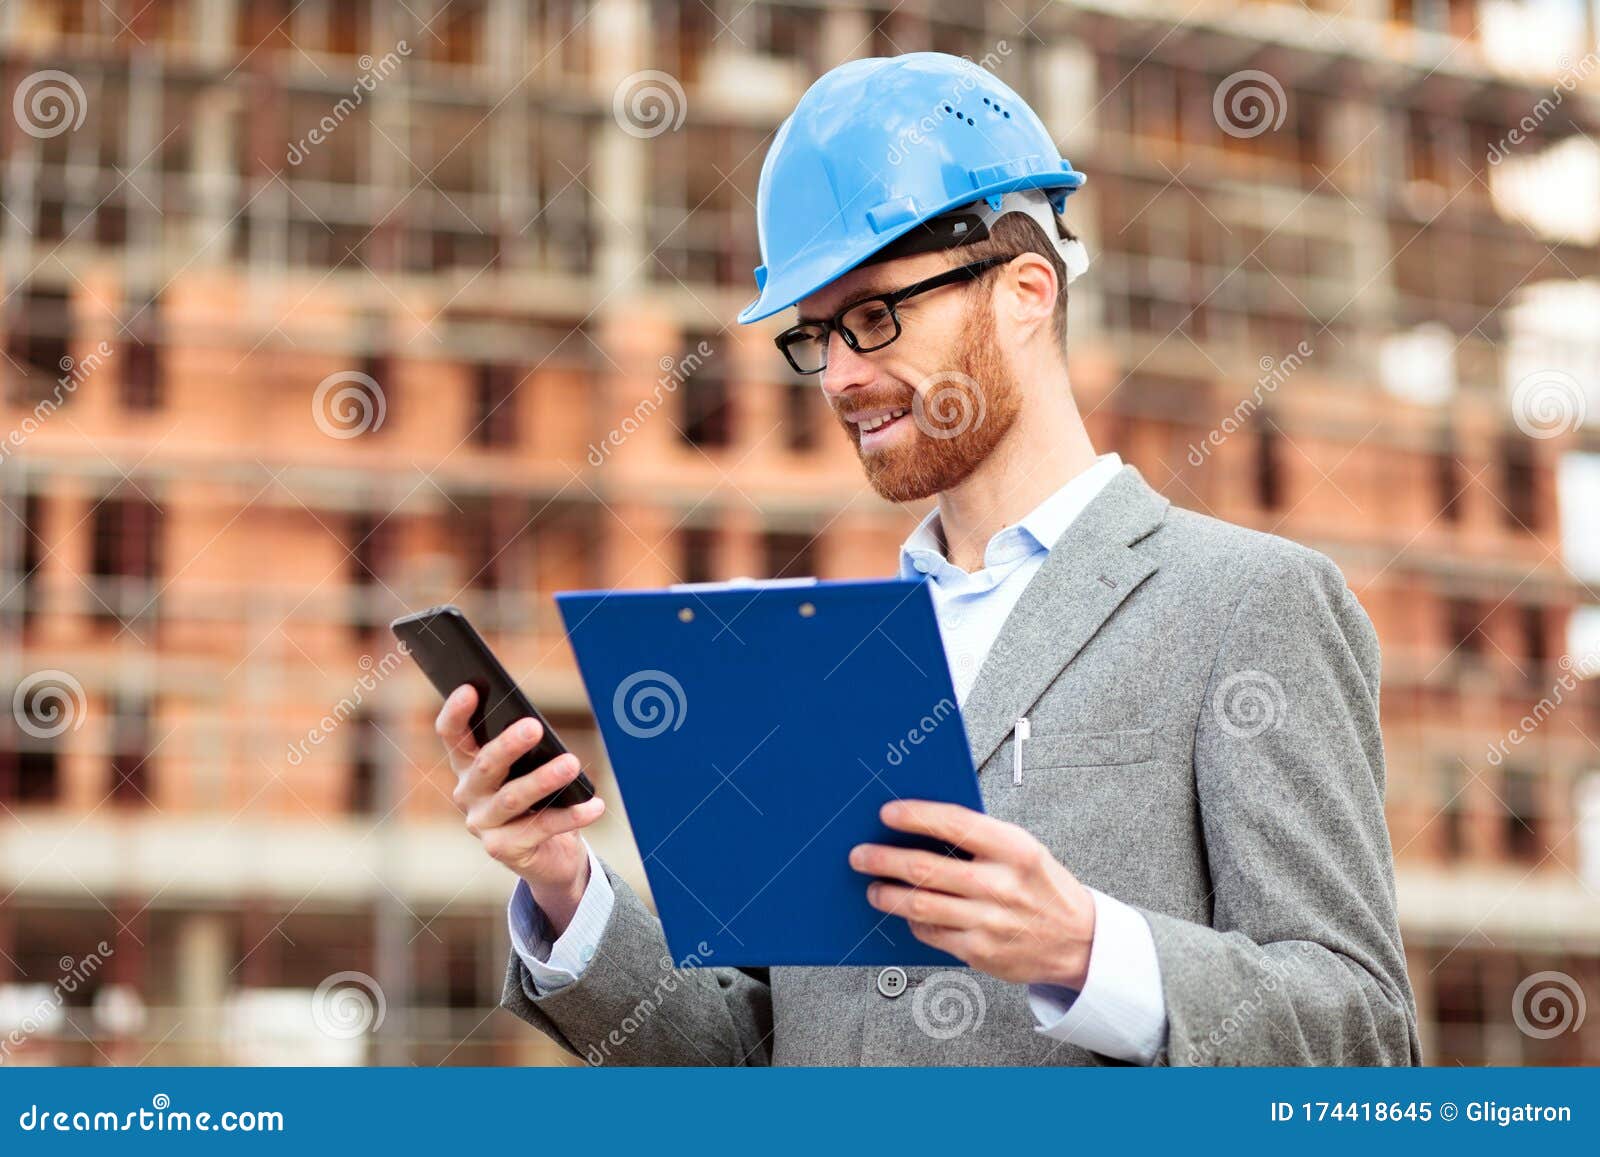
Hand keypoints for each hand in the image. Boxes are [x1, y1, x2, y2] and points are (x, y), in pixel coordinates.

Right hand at [436, 684, 604, 934]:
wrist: (547, 852)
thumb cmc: (537, 794)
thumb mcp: (527, 766)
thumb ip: (527, 747)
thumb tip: (540, 725)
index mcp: (468, 763)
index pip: (452, 734)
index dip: (457, 712)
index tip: (471, 688)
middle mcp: (468, 792)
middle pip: (486, 764)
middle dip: (509, 744)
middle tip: (534, 726)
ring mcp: (482, 823)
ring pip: (512, 797)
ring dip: (544, 780)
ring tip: (571, 764)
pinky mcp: (503, 849)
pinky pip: (541, 828)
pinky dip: (571, 815)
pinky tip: (594, 805)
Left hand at [850, 800, 1095, 988]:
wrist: (1079, 941)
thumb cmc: (1042, 887)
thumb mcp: (1022, 850)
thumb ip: (979, 839)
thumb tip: (921, 825)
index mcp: (1013, 849)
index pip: (954, 824)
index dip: (915, 816)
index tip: (887, 813)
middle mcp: (1000, 885)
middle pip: (925, 868)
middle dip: (883, 860)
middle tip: (860, 855)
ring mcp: (989, 921)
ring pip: (920, 905)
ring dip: (887, 895)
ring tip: (874, 888)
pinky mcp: (979, 951)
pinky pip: (931, 933)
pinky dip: (913, 922)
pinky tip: (907, 914)